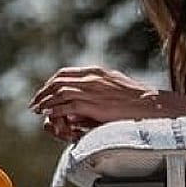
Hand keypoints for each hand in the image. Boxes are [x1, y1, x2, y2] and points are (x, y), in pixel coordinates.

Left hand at [30, 65, 160, 140]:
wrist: (150, 104)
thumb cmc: (136, 98)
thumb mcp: (114, 85)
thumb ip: (98, 87)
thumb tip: (86, 95)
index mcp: (95, 72)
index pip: (64, 73)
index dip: (50, 83)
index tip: (44, 92)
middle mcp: (91, 78)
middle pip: (58, 81)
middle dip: (43, 92)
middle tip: (35, 103)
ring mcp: (92, 91)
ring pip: (60, 93)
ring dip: (46, 101)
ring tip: (38, 110)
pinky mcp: (94, 105)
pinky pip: (68, 106)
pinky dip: (56, 110)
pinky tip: (49, 115)